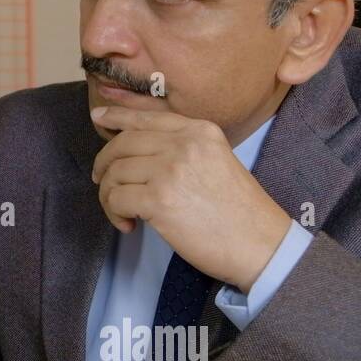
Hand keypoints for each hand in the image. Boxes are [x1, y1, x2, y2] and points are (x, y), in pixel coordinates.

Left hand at [89, 105, 291, 292]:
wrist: (261, 244)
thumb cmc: (239, 211)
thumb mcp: (217, 161)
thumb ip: (183, 149)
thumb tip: (138, 150)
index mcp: (199, 131)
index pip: (147, 118)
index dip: (118, 116)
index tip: (98, 116)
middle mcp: (184, 144)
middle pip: (122, 144)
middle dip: (105, 164)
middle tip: (103, 182)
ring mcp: (170, 170)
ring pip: (114, 173)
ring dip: (110, 196)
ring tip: (124, 213)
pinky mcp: (159, 200)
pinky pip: (116, 199)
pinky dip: (114, 213)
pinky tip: (129, 225)